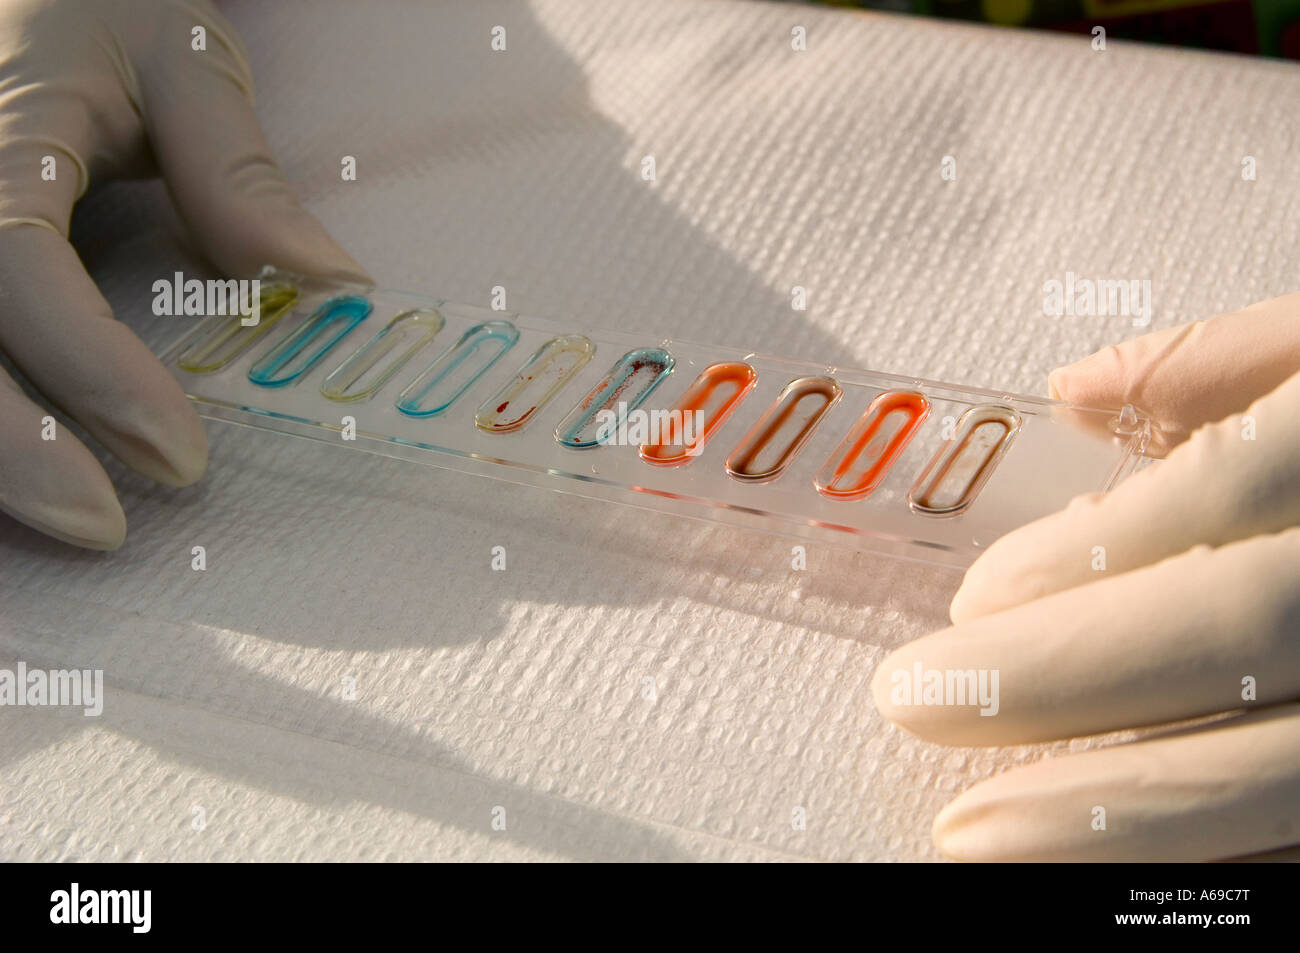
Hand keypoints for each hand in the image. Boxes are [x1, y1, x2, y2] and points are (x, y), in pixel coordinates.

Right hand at [0, 0, 368, 548]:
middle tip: (103, 530)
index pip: (14, 263)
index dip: (88, 366)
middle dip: (9, 447)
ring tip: (73, 524)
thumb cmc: (100, 5)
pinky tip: (28, 477)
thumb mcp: (182, 61)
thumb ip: (239, 175)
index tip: (180, 453)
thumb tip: (334, 289)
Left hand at [872, 292, 1299, 860]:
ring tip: (977, 836)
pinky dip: (1229, 867)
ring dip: (1129, 812)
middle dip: (1073, 679)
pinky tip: (1122, 885)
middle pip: (1252, 628)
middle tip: (915, 703)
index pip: (1249, 483)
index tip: (975, 597)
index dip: (1104, 547)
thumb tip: (1075, 392)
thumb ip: (1244, 358)